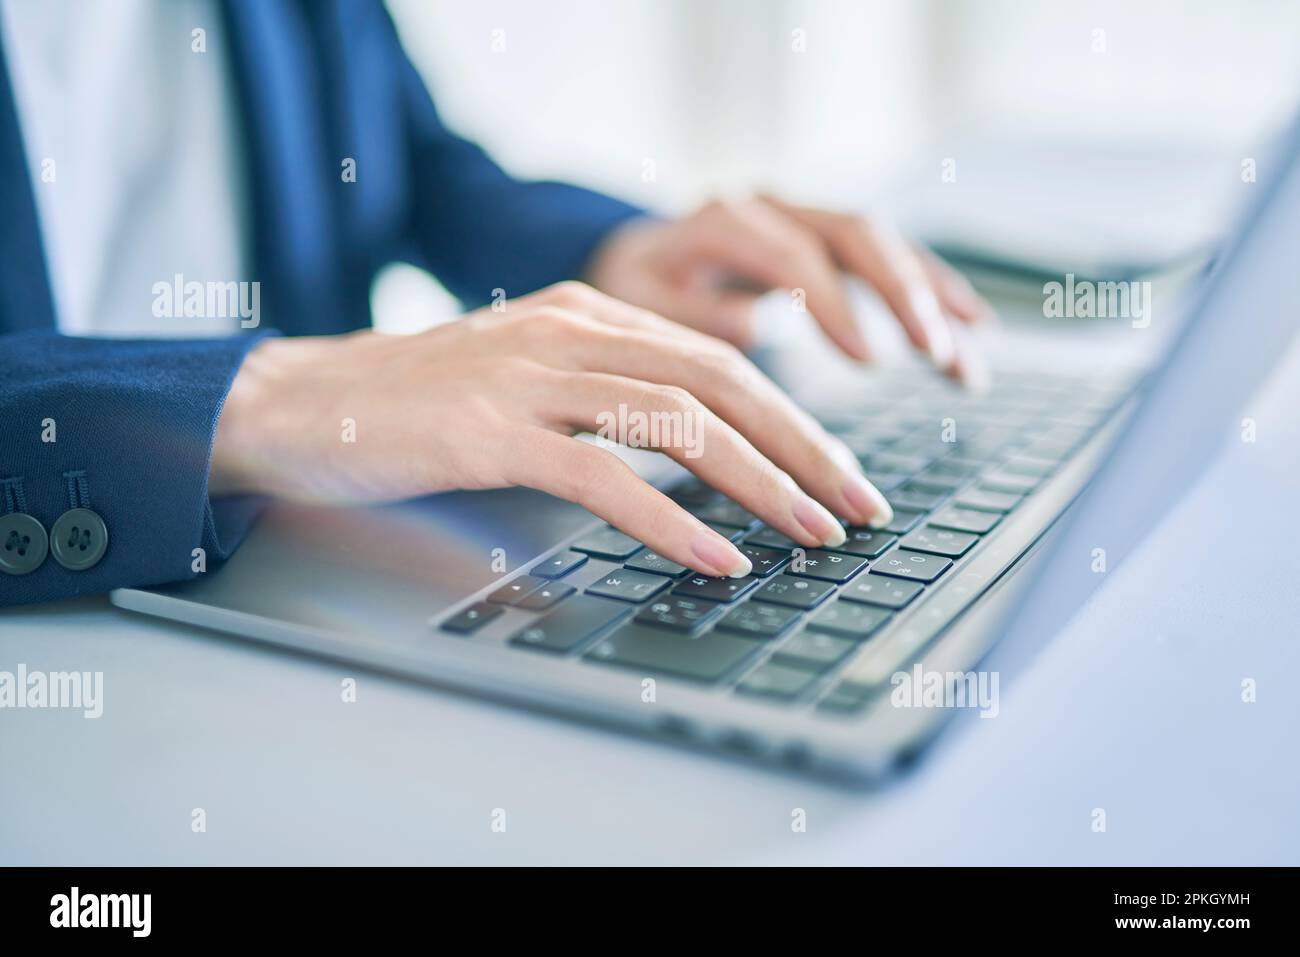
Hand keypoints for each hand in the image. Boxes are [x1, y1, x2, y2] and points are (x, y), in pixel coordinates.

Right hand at [211, 282, 892, 577]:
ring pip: (678, 422)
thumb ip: (604, 401)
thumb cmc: (418, 406)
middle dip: (805, 448)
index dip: (794, 418)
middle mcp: (570, 331)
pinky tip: (716, 558)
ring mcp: (531, 377)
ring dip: (760, 484)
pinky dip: (671, 521)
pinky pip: (604, 475)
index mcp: (588, 315)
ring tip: (812, 535)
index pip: (719, 360)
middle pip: (721, 383)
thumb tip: (695, 459)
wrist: (301, 404)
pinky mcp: (491, 431)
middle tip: (860, 507)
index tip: (841, 472)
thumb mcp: (527, 382)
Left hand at [586, 195, 993, 385]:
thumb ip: (689, 311)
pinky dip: (932, 293)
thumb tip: (750, 321)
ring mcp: (806, 217)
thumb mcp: (638, 302)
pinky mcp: (827, 240)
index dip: (836, 306)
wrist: (636, 256)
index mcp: (725, 219)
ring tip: (970, 359)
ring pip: (884, 244)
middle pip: (855, 234)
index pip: (795, 254)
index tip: (871, 362)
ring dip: (933, 299)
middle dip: (903, 295)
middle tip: (935, 354)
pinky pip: (890, 259)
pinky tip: (972, 330)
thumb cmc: (636, 288)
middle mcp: (774, 205)